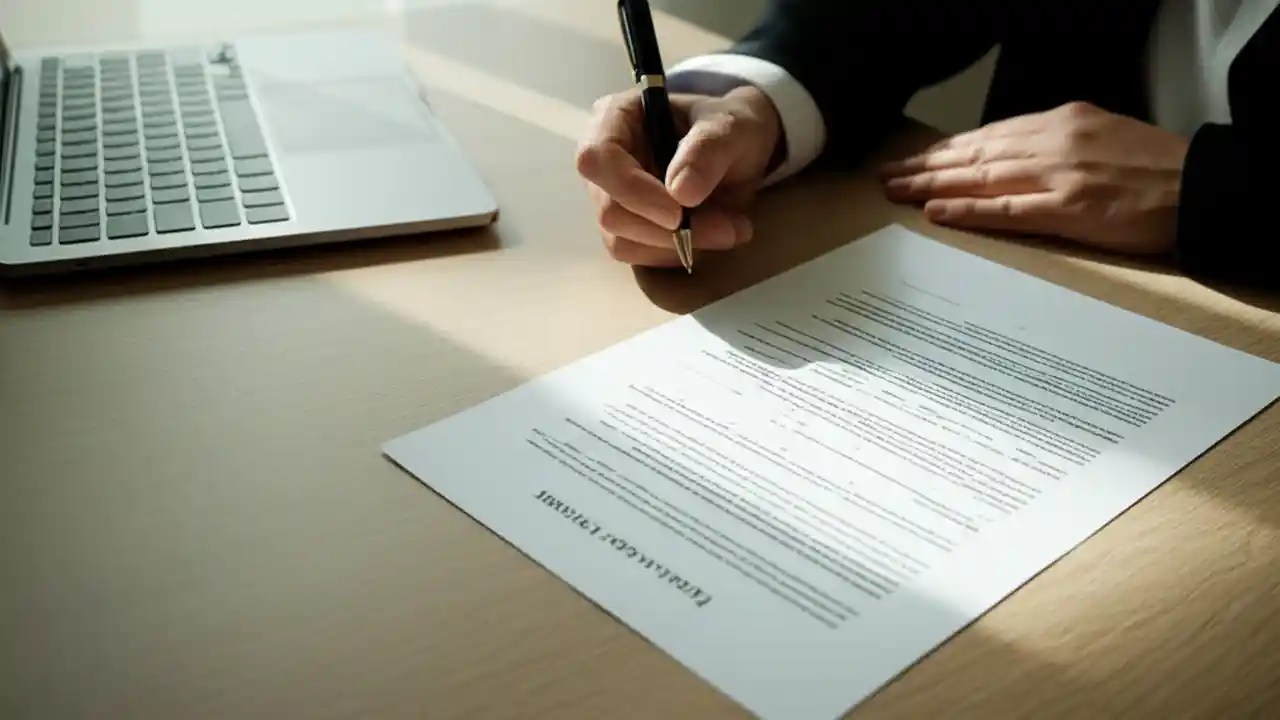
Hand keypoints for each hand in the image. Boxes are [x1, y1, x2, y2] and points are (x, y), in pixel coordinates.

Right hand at [575, 85, 780, 266]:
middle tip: (726, 229)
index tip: (678, 212)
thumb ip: (708, 152)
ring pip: (622, 241)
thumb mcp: (733, 128)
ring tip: (730, 230)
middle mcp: (603, 160)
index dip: (632, 190)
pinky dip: (677, 253)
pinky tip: (712, 238)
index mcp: (616, 117)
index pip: (597, 158)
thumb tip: (681, 194)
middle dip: (667, 229)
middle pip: (610, 210)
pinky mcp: (626, 228)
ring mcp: (611, 197)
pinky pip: (638, 254)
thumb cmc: (731, 128)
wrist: (742, 153)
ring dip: (677, 245)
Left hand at [879, 102, 1190, 254]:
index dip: (947, 150)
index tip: (916, 160)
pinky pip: (1006, 211)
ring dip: (933, 186)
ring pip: (980, 178)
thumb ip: (1058, 145)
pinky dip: (968, 211)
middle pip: (974, 155)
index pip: (989, 136)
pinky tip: (937, 212)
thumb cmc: (1156, 169)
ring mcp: (1058, 175)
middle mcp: (1053, 143)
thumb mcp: (1102, 137)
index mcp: (1061, 122)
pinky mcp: (1067, 209)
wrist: (1201, 187)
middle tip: (888, 176)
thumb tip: (1017, 159)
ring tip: (897, 192)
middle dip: (926, 166)